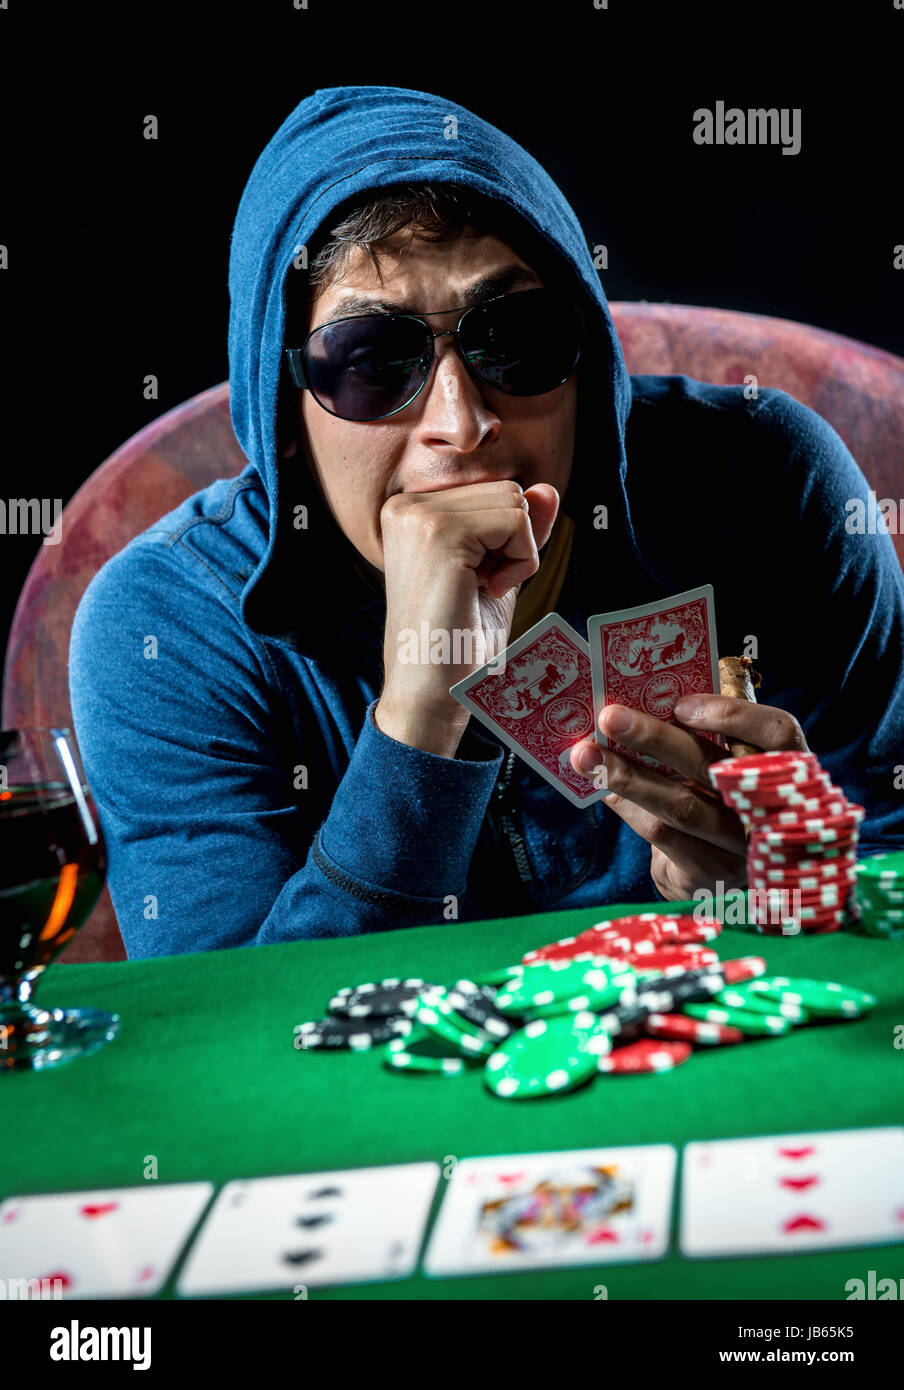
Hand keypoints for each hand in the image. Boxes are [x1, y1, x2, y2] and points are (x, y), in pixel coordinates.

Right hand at [375, 480, 559, 754]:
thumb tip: (547, 488)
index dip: (505, 541)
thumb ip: (518, 528)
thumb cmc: (460, 640)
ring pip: (515, 502)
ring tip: (481, 590)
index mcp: (411, 510)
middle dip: (513, 544)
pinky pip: (517, 521)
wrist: (431, 689)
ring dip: (518, 553)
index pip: (493, 493)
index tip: (475, 583)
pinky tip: (488, 590)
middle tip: (479, 589)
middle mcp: (408, 505)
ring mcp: (420, 515)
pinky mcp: (440, 532)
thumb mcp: (497, 571)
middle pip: (507, 491)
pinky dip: (521, 561)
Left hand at [569, 694, 810, 901]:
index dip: (734, 715)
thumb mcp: (726, 766)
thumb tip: (637, 701)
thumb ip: (702, 735)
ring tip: (586, 755)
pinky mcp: (710, 872)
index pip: (778, 733)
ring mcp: (741, 845)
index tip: (681, 704)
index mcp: (784, 767)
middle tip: (610, 716)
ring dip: (627, 777)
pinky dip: (627, 807)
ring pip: (681, 805)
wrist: (723, 875)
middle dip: (655, 738)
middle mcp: (769, 807)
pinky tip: (601, 789)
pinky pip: (662, 835)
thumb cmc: (720, 800)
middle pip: (713, 767)